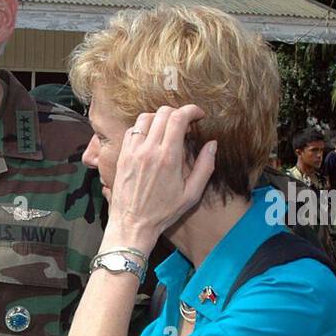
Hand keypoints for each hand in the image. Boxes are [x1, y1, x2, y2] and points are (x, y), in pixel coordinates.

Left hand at [107, 104, 217, 245]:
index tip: (198, 115)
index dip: (191, 110)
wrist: (132, 225)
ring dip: (159, 117)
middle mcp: (149, 150)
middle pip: (163, 113)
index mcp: (168, 157)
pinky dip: (143, 127)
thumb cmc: (163, 212)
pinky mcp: (122, 156)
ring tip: (168, 129)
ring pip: (145, 118)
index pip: (178, 117)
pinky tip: (151, 138)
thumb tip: (212, 144)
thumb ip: (205, 166)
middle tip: (185, 124)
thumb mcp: (192, 194)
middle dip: (178, 113)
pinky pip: (132, 130)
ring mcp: (133, 152)